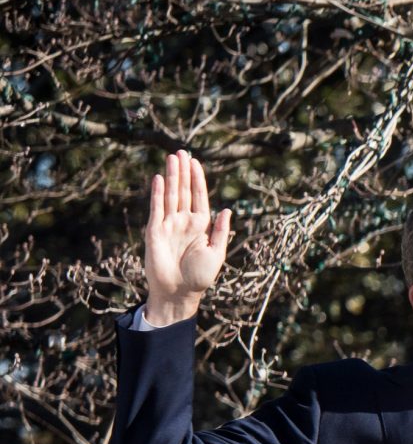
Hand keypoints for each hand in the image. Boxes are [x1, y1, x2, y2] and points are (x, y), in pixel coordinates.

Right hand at [143, 150, 229, 324]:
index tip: (195, 161)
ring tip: (172, 158)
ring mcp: (168, 224)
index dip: (197, 179)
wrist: (179, 292)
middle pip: (183, 191)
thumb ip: (221, 231)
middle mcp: (184, 221)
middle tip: (181, 151)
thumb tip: (227, 210)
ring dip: (171, 177)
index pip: (199, 196)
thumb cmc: (199, 276)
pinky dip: (157, 193)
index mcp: (201, 226)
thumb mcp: (217, 253)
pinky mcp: (154, 230)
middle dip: (183, 172)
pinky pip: (156, 208)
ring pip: (170, 195)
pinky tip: (158, 178)